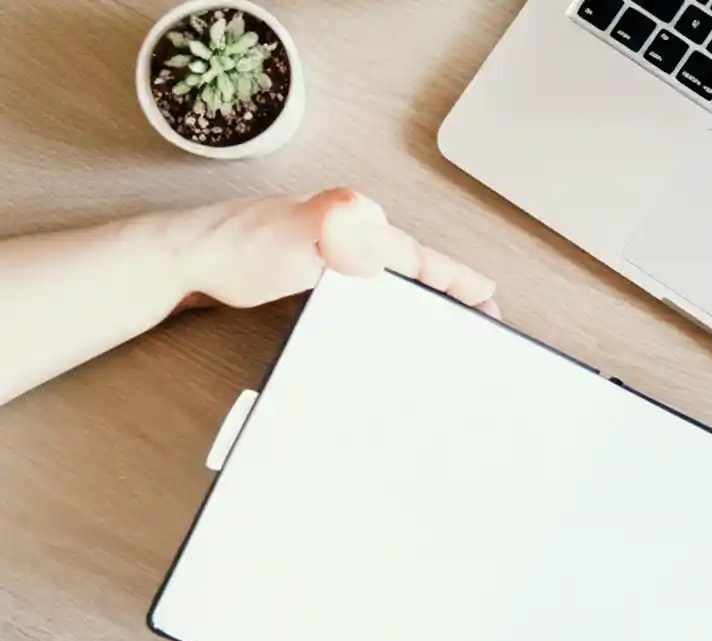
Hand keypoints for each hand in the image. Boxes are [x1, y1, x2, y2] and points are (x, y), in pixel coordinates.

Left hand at [170, 188, 499, 316]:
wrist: (188, 258)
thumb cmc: (236, 250)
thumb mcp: (296, 232)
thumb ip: (335, 220)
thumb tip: (372, 217)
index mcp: (355, 222)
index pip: (421, 255)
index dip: (458, 279)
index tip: (488, 298)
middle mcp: (348, 228)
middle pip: (413, 262)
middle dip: (449, 287)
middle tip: (478, 314)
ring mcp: (331, 244)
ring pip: (391, 271)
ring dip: (421, 293)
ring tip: (446, 316)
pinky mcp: (313, 262)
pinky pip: (366, 280)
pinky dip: (388, 295)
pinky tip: (386, 311)